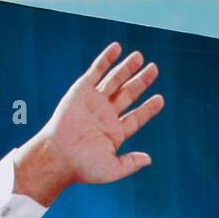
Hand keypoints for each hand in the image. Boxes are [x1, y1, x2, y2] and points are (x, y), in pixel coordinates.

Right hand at [12, 42, 164, 205]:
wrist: (59, 157)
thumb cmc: (83, 167)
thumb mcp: (112, 169)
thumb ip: (131, 163)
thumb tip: (149, 159)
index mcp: (115, 133)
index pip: (136, 117)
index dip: (148, 109)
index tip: (160, 99)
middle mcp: (106, 115)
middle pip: (128, 94)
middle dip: (141, 82)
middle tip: (154, 69)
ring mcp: (94, 102)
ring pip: (114, 81)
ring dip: (127, 68)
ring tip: (140, 56)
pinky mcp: (81, 91)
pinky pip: (96, 72)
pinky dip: (106, 60)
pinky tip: (117, 48)